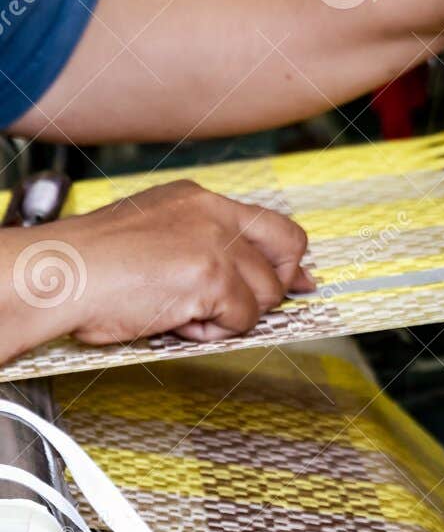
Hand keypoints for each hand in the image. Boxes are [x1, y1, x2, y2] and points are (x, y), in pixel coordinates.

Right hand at [2, 180, 312, 360]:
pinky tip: (176, 321)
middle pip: (289, 250)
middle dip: (274, 285)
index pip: (272, 224)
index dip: (288, 259)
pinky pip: (242, 319)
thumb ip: (210, 249)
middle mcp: (215, 214)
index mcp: (200, 200)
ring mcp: (216, 244)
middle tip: (238, 305)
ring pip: (266, 294)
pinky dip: (213, 331)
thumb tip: (259, 273)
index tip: (297, 281)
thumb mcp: (157, 238)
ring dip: (231, 315)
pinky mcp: (212, 277)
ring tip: (182, 313)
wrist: (58, 274)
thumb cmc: (92, 265)